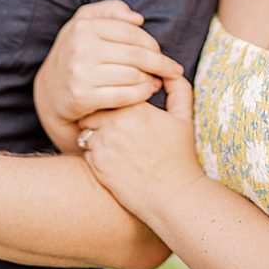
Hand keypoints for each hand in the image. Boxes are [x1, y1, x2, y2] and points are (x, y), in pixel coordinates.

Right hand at [34, 0, 183, 152]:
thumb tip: (138, 19)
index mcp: (83, 26)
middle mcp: (80, 47)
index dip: (153, 43)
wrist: (49, 91)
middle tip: (172, 70)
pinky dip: (142, 93)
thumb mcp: (84, 24)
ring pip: (133, 75)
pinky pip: (125, 95)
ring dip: (152, 79)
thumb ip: (110, 11)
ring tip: (157, 80)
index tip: (162, 53)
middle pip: (136, 54)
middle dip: (160, 63)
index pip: (132, 32)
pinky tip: (147, 91)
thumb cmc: (74, 54)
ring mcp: (80, 72)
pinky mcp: (82, 96)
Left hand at [79, 75, 205, 219]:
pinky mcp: (95, 164)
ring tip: (112, 144)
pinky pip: (84, 150)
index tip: (121, 108)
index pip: (109, 91)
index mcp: (134, 107)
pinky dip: (93, 153)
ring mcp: (102, 144)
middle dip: (98, 115)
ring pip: (84, 129)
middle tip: (112, 127)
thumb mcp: (184, 119)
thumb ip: (179, 90)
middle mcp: (114, 123)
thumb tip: (170, 71)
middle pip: (92, 109)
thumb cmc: (180, 157)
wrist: (174, 196)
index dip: (113, 100)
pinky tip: (111, 161)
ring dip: (92, 133)